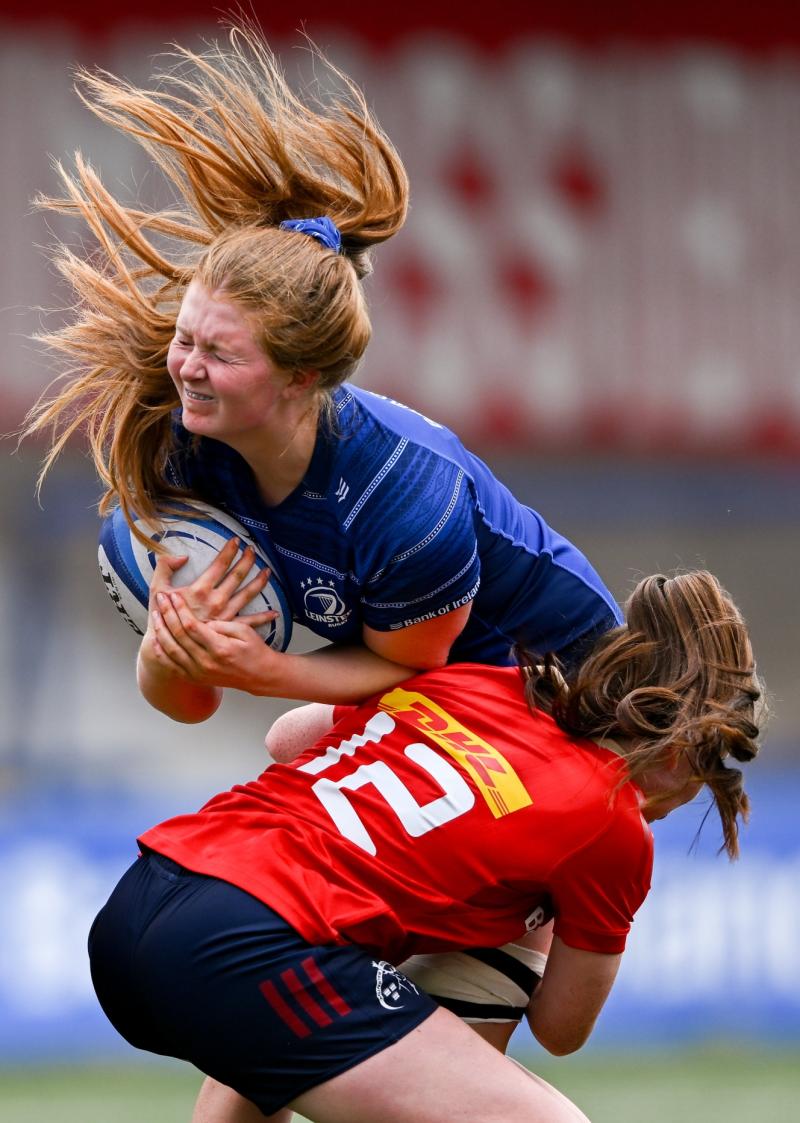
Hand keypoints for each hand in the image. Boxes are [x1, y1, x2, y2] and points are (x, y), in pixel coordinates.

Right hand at [148, 536, 270, 622]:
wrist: (167, 646)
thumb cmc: (161, 616)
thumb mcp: (157, 589)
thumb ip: (165, 567)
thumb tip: (181, 556)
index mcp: (199, 590)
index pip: (219, 565)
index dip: (228, 551)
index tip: (236, 540)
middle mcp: (215, 601)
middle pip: (236, 577)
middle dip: (246, 561)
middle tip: (253, 550)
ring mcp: (224, 616)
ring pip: (247, 595)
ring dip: (259, 582)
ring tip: (268, 571)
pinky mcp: (228, 629)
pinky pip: (249, 622)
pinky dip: (263, 618)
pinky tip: (275, 613)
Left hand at [148, 590, 279, 692]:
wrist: (259, 676)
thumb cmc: (254, 650)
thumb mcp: (245, 631)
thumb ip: (222, 624)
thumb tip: (202, 620)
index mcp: (219, 648)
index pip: (192, 626)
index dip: (180, 609)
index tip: (174, 596)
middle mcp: (206, 663)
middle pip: (179, 635)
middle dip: (167, 614)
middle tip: (161, 598)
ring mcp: (199, 672)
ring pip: (171, 650)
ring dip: (161, 631)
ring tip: (155, 614)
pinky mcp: (195, 678)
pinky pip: (172, 665)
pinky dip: (162, 652)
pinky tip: (155, 640)